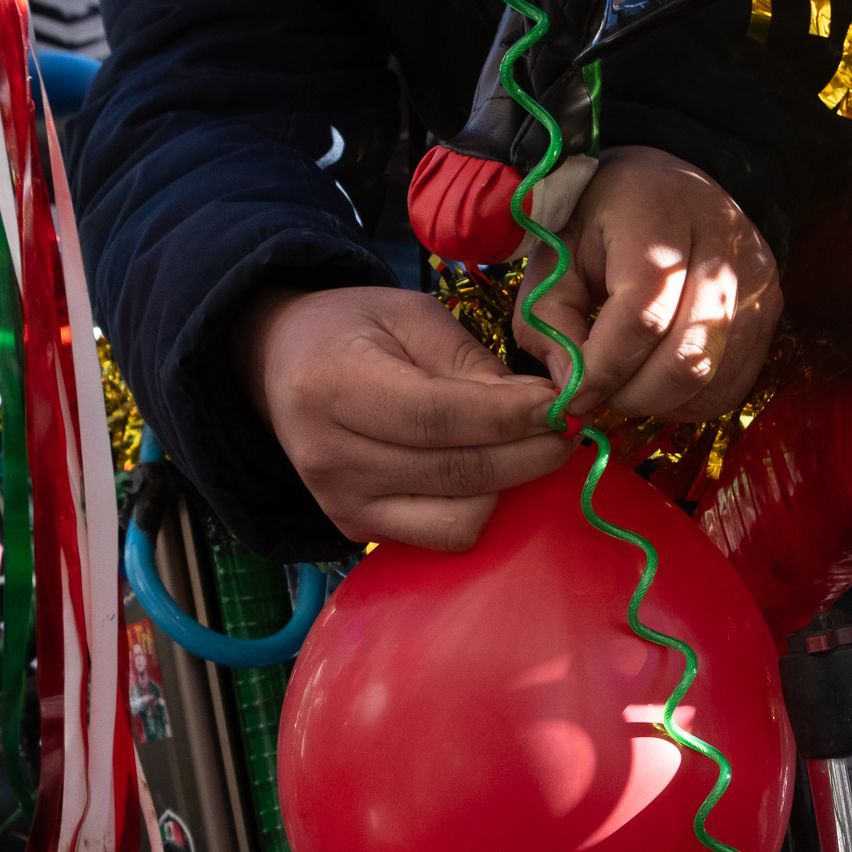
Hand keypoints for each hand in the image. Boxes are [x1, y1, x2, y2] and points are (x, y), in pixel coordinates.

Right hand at [238, 286, 570, 550]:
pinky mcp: (356, 530)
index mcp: (331, 387)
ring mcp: (340, 504)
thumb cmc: (352, 330)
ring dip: (512, 485)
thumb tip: (541, 407)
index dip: (509, 417)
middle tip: (570, 426)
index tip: (561, 403)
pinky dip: (481, 507)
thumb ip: (471, 362)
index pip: (437, 417)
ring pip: (457, 518)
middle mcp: (328, 457)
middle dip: (529, 453)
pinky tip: (495, 470)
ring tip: (534, 444)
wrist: (282, 366)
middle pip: (454, 473)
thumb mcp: (410, 316)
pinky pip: (442, 535)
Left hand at [513, 146, 780, 422]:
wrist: (663, 188)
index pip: (642, 314)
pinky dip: (690, 401)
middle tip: (598, 394)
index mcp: (658, 211)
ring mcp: (755, 276)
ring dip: (660, 402)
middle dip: (632, 394)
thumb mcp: (555, 255)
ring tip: (626, 383)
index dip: (603, 368)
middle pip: (685, 357)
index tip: (572, 393)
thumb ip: (549, 320)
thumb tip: (573, 391)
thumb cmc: (601, 222)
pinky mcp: (770, 308)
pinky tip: (658, 379)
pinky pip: (732, 385)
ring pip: (712, 379)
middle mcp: (722, 240)